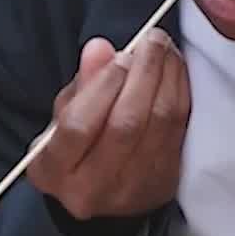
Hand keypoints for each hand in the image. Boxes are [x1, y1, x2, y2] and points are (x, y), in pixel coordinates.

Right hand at [26, 31, 189, 219]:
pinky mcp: (164, 183)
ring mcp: (132, 190)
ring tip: (165, 49)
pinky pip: (178, 130)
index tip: (120, 55)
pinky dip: (180, 94)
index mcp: (54, 172)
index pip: (79, 126)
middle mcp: (92, 188)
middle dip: (143, 74)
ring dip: (167, 79)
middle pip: (126, 125)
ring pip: (158, 125)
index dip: (103, 85)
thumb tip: (100, 48)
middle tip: (151, 40)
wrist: (100, 195)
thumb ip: (81, 84)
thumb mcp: (62, 116)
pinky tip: (175, 71)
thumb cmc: (75, 148)